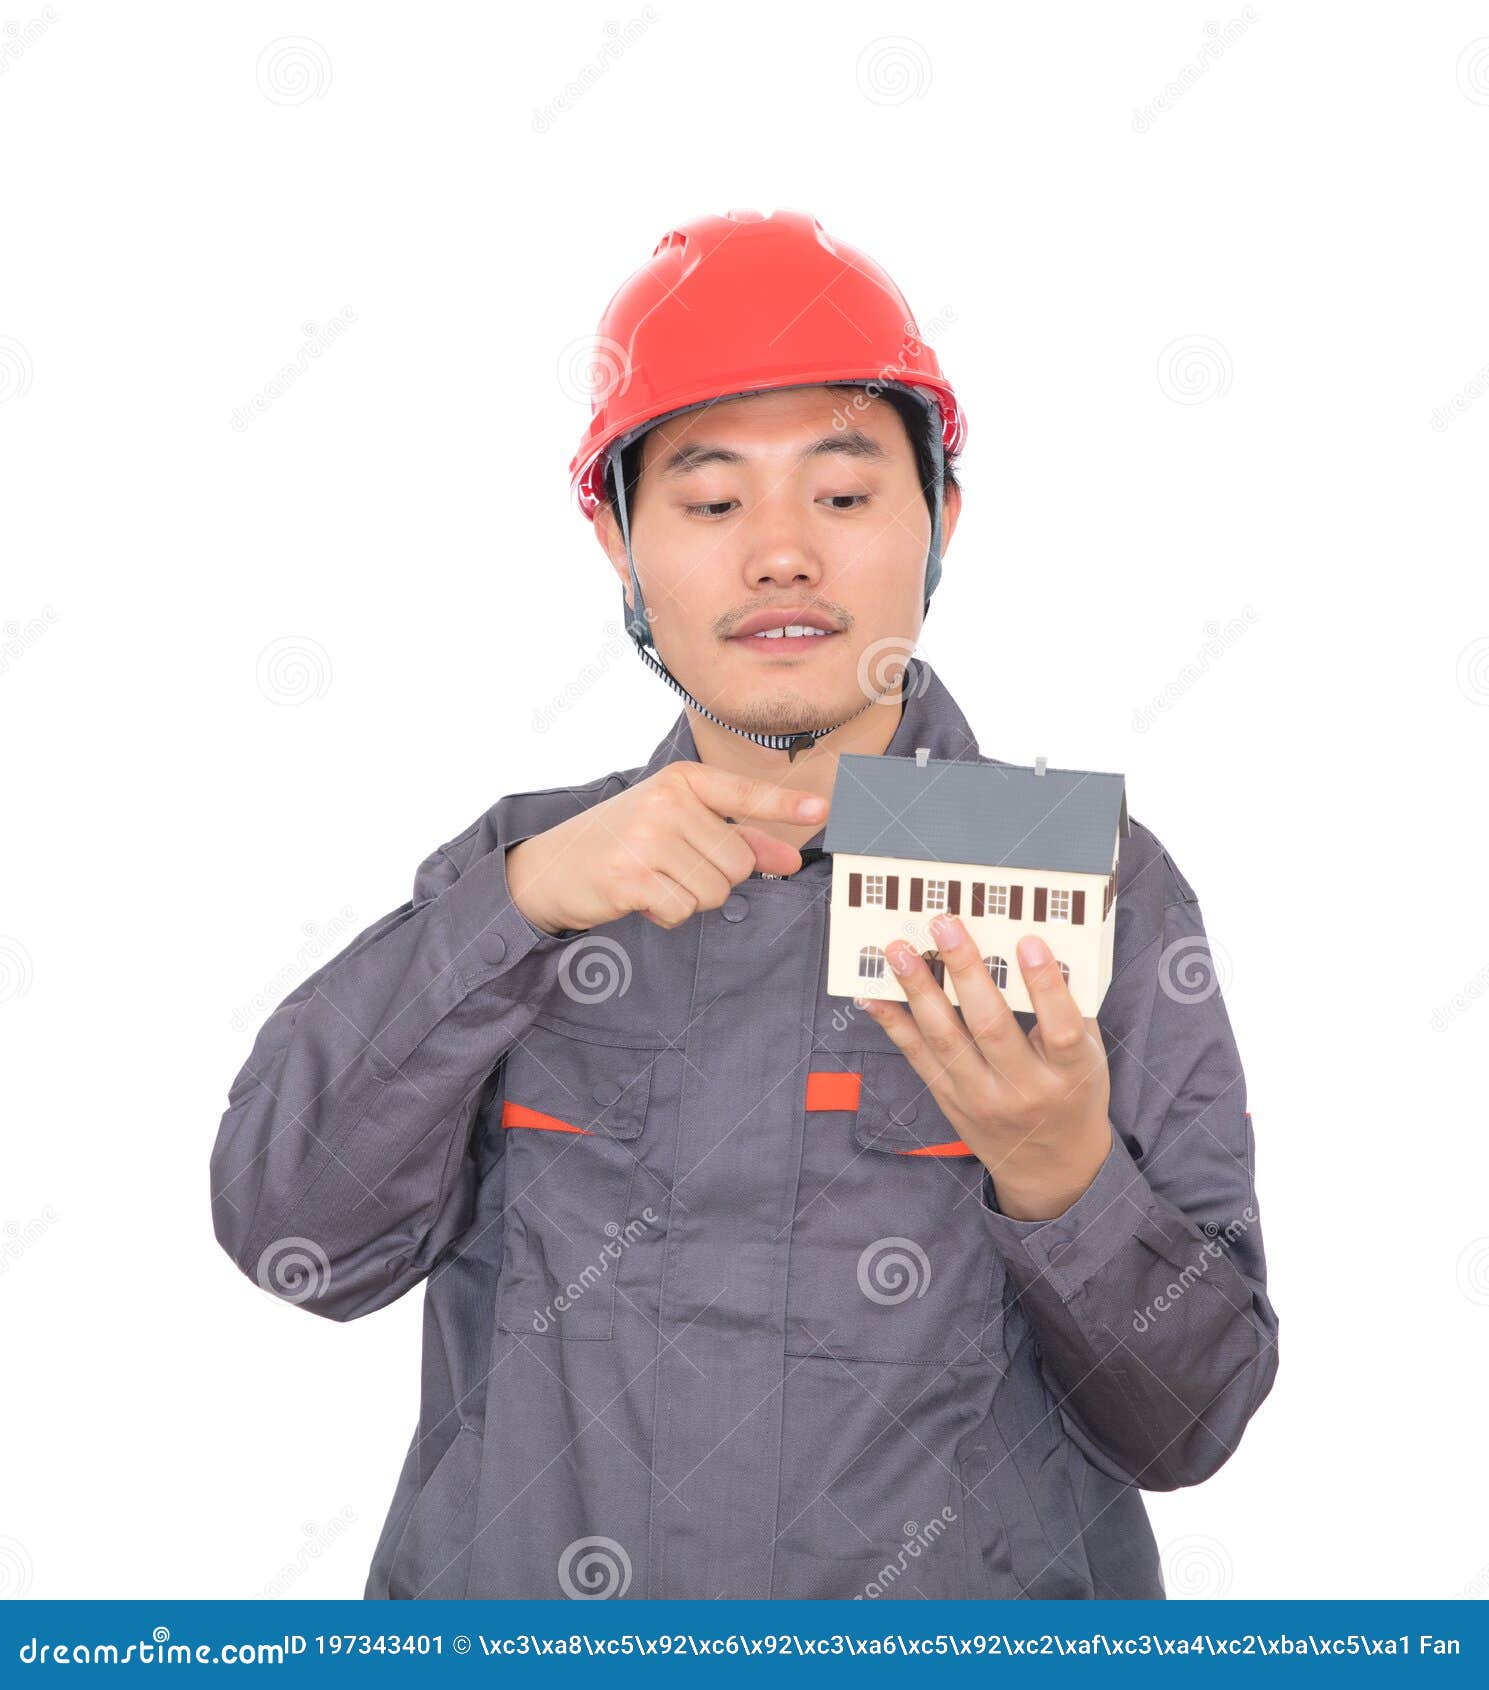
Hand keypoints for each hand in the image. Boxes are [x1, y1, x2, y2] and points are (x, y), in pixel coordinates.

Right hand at [505, 761, 827, 935]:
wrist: (552, 866)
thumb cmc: (625, 842)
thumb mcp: (678, 826)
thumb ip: (737, 839)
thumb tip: (790, 861)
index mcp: (681, 780)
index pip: (743, 794)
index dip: (784, 807)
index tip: (822, 810)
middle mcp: (665, 802)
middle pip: (738, 862)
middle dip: (716, 877)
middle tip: (673, 867)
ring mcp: (645, 838)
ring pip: (715, 890)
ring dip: (691, 897)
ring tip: (655, 879)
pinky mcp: (630, 877)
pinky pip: (683, 911)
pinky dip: (668, 914)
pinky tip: (641, 896)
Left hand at [855, 916, 1113, 1220]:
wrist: (1050, 1168)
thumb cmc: (1073, 1097)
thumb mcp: (1090, 1060)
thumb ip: (1073, 1010)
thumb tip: (1049, 946)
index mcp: (1070, 1075)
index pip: (1061, 1029)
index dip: (1046, 985)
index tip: (1028, 942)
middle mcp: (1023, 1089)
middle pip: (991, 1027)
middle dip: (965, 971)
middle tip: (945, 926)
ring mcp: (981, 1098)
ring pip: (945, 1039)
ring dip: (918, 990)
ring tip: (899, 950)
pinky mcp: (949, 1100)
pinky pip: (917, 1058)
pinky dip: (893, 1023)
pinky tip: (874, 995)